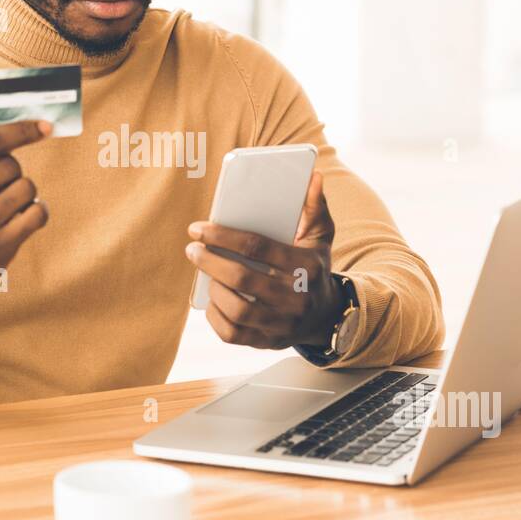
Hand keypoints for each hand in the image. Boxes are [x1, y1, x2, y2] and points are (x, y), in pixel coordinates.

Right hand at [0, 120, 51, 324]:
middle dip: (13, 169)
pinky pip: (37, 214)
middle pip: (9, 165)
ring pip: (26, 187)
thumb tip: (20, 129)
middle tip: (1, 184)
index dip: (19, 130)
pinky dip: (38, 209)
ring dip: (24, 190)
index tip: (43, 126)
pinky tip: (26, 215)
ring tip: (8, 203)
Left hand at [185, 170, 342, 349]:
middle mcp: (296, 298)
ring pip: (237, 309)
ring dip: (213, 288)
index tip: (198, 228)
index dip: (222, 235)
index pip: (256, 246)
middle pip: (242, 278)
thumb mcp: (320, 238)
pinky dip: (215, 316)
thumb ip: (315, 207)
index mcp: (306, 266)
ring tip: (204, 272)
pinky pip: (232, 334)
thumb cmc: (315, 268)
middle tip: (192, 249)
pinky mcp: (269, 343)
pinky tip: (211, 298)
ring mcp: (283, 324)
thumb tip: (313, 176)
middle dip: (210, 261)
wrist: (327, 316)